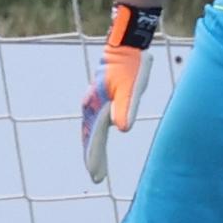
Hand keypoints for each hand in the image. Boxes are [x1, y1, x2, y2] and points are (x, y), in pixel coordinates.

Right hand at [82, 0, 162, 185]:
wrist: (125, 44)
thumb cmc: (131, 66)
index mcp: (97, 108)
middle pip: (90, 137)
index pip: (95, 140)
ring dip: (92, 146)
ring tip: (95, 163)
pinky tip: (98, 135)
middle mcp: (91, 106)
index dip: (95, 159)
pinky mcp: (99, 96)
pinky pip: (93, 121)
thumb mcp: (132, 89)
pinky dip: (95, 133)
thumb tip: (123, 128)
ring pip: (90, 130)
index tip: (96, 177)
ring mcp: (93, 101)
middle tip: (96, 177)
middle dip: (93, 157)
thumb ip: (127, 108)